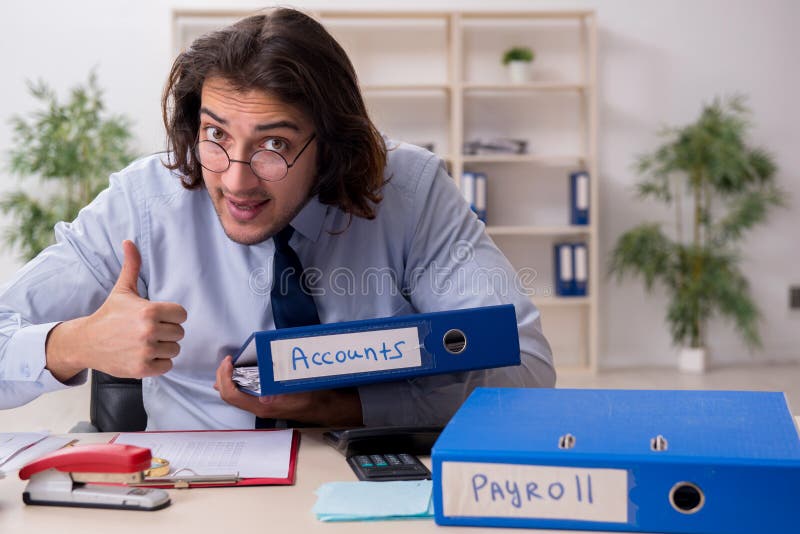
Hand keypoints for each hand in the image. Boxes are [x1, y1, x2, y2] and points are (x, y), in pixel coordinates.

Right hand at [45, 240, 187, 380]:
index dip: (171, 316)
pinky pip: (167, 366)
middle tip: (148, 330)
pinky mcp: (142, 369)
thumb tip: (129, 241)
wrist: (86, 342)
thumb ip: (132, 266)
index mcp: (149, 311)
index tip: (157, 317)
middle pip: (179, 333)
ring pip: (175, 350)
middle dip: (167, 332)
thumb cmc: (109, 314)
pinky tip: (144, 355)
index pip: (182, 315)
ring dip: (164, 348)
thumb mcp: (122, 290)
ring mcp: (146, 351)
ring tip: (146, 342)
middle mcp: (149, 331)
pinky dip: (159, 363)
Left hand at [214, 355, 362, 425]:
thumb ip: (281, 388)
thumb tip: (264, 392)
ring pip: (234, 397)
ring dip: (227, 380)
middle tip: (227, 361)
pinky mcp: (266, 403)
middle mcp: (259, 408)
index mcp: (264, 405)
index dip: (225, 377)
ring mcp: (261, 407)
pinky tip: (239, 375)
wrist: (325, 407)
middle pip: (228, 396)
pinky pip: (243, 395)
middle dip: (222, 377)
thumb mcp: (299, 388)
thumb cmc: (314, 397)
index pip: (233, 394)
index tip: (229, 361)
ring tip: (229, 366)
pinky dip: (236, 384)